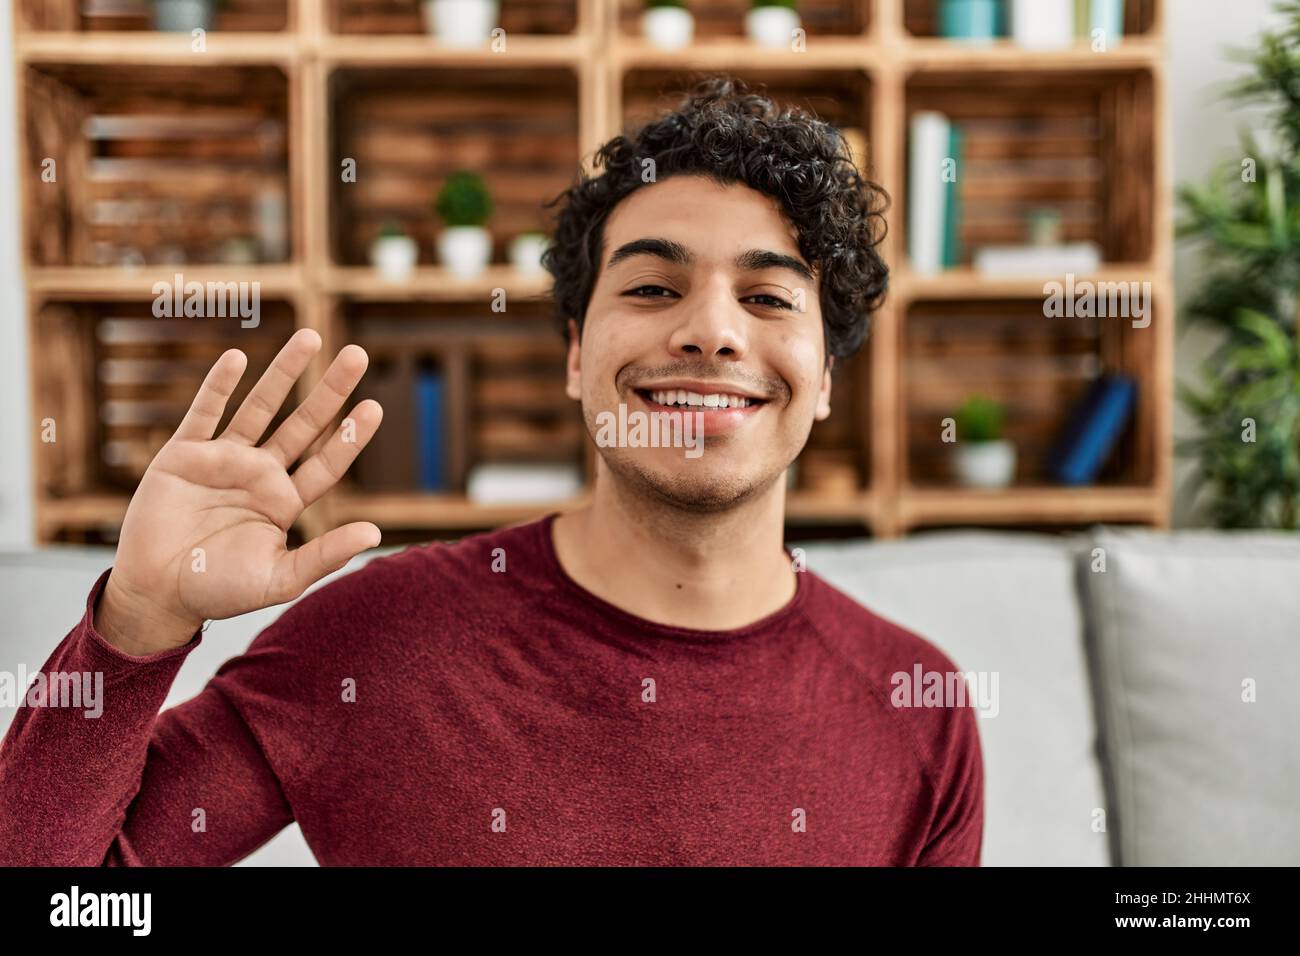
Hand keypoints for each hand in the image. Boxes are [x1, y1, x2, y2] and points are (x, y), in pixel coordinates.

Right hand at [96, 329, 383, 655]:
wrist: (157, 593)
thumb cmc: (219, 591)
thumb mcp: (279, 578)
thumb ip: (324, 554)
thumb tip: (375, 534)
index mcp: (285, 501)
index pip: (327, 461)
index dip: (350, 435)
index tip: (375, 406)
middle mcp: (260, 473)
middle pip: (303, 423)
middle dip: (329, 390)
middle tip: (358, 355)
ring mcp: (223, 460)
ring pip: (260, 408)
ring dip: (283, 374)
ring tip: (310, 337)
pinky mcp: (184, 455)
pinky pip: (205, 413)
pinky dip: (219, 386)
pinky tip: (238, 358)